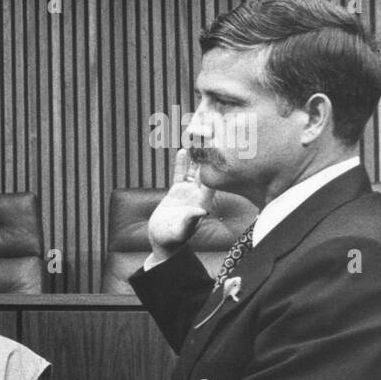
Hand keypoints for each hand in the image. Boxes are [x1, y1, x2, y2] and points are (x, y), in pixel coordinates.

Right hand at [146, 148, 215, 263]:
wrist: (161, 243)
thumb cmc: (172, 240)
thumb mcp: (180, 231)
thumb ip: (191, 221)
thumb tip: (202, 210)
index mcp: (204, 200)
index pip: (213, 178)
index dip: (216, 164)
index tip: (218, 148)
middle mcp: (198, 194)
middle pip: (206, 170)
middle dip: (208, 155)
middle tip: (211, 136)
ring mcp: (188, 192)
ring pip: (193, 169)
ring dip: (195, 156)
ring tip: (197, 139)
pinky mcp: (176, 192)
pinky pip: (180, 174)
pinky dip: (181, 163)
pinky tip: (182, 150)